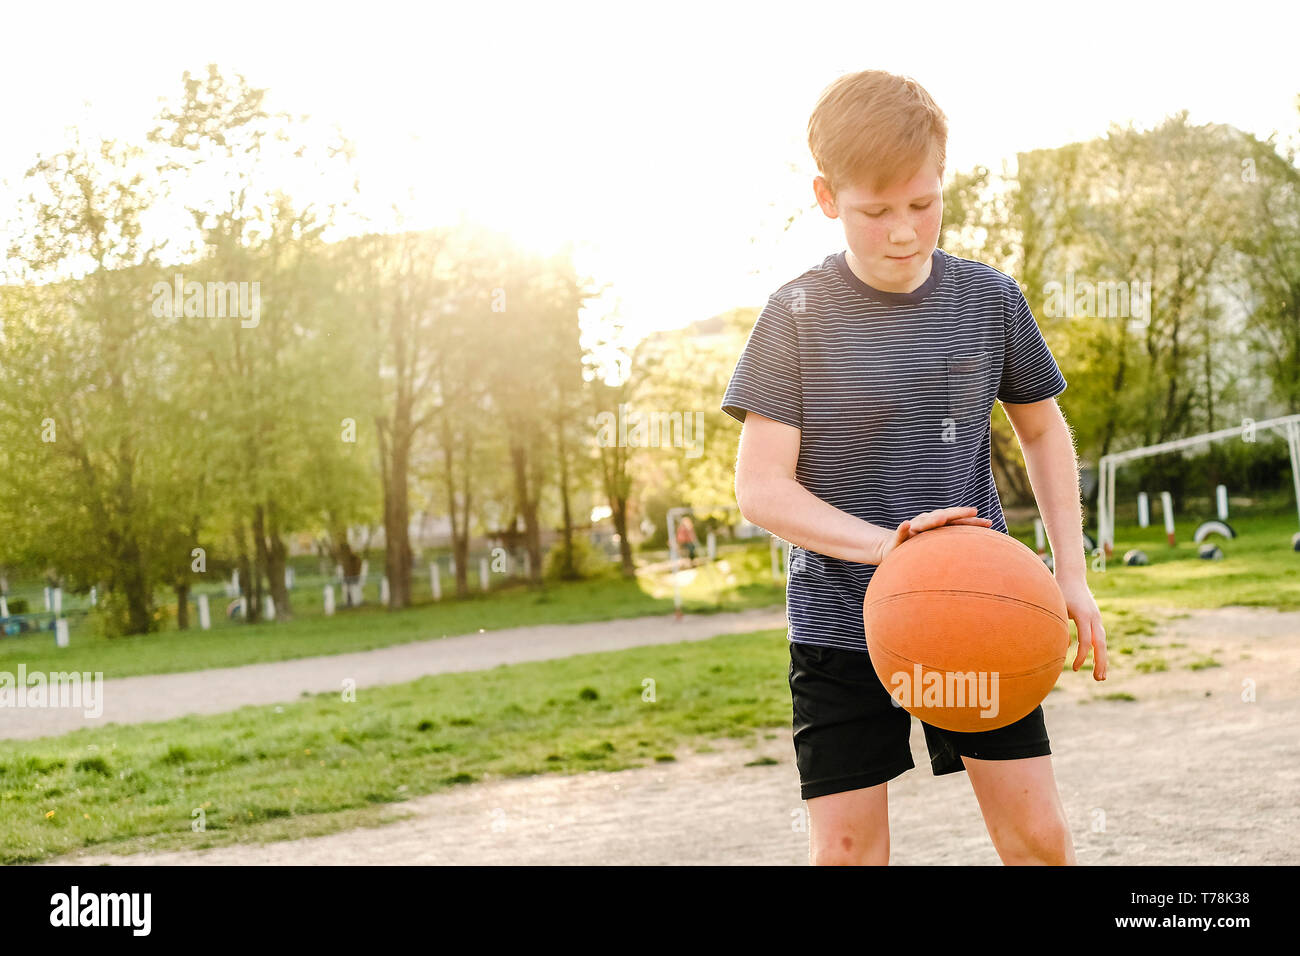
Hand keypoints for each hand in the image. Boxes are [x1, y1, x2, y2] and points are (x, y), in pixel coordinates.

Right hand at [874, 507, 992, 563]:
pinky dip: (903, 529)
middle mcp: (926, 524)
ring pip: (924, 523)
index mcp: (937, 527)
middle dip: (958, 513)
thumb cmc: (917, 551)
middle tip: (974, 511)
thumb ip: (952, 547)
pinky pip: (900, 534)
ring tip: (941, 519)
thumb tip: (979, 555)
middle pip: (944, 517)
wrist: (891, 550)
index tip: (989, 523)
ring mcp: (913, 530)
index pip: (957, 522)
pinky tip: (906, 525)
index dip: (972, 521)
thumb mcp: (935, 550)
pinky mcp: (898, 538)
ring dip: (932, 520)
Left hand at [1056, 575, 1106, 679]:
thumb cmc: (1060, 590)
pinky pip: (1099, 638)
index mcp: (1084, 615)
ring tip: (1100, 677)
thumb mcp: (1057, 608)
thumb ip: (1058, 626)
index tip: (1073, 668)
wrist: (1071, 575)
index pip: (1086, 641)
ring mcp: (1096, 618)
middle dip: (1100, 663)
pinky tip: (1096, 662)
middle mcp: (1094, 618)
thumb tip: (1062, 648)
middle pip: (1100, 644)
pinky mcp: (1095, 619)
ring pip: (1102, 642)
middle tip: (1098, 679)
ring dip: (1102, 660)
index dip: (1081, 656)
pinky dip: (1098, 651)